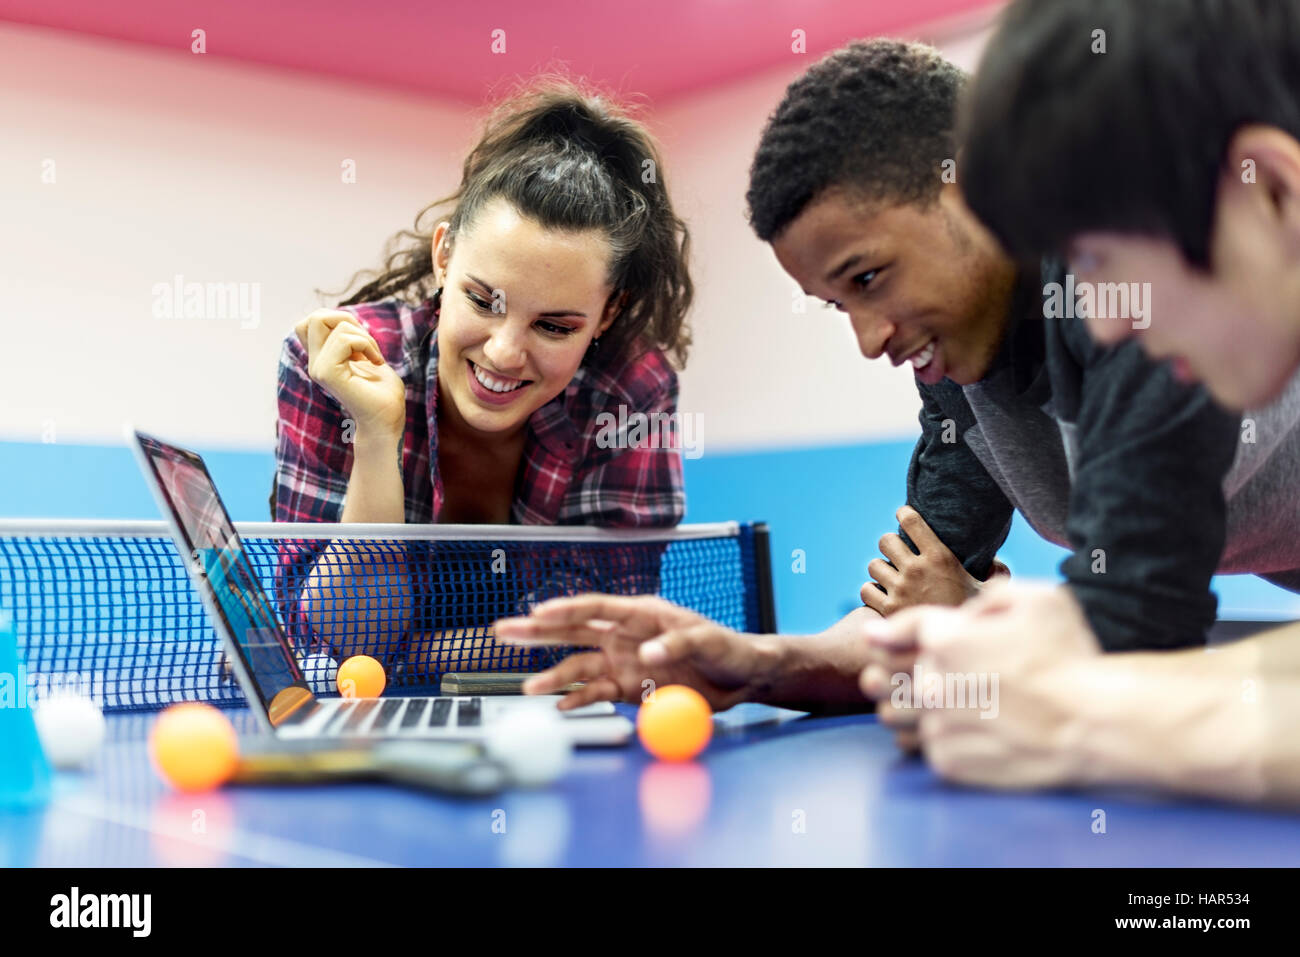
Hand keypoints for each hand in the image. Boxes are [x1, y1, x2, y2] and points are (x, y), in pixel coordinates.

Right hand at [294, 310, 405, 438]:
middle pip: (315, 317)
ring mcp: (319, 368)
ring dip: (363, 337)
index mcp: (322, 359)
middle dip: (346, 320)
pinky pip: (345, 340)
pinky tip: (375, 363)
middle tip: (365, 344)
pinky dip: (366, 345)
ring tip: (373, 358)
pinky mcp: (327, 373)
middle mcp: (315, 363)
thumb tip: (341, 318)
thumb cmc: (384, 393)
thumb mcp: (366, 356)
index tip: (358, 342)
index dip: (336, 320)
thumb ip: (350, 337)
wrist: (387, 421)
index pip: (310, 322)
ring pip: (334, 326)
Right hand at [493, 594, 776, 711]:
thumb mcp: (711, 641)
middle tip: (504, 631)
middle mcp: (625, 635)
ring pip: (579, 667)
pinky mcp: (630, 689)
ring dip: (554, 677)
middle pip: (574, 631)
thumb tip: (647, 654)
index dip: (565, 609)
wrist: (742, 678)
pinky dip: (579, 701)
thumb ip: (679, 643)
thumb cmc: (729, 648)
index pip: (597, 607)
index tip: (538, 614)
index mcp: (643, 613)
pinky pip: (597, 694)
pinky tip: (561, 707)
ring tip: (529, 689)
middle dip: (537, 632)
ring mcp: (624, 662)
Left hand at [860, 506, 1007, 616]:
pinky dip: (872, 591)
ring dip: (881, 569)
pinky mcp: (888, 609)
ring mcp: (900, 589)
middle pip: (885, 540)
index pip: (911, 521)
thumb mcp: (991, 592)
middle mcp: (917, 570)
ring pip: (873, 564)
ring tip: (890, 577)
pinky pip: (866, 590)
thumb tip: (997, 563)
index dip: (904, 514)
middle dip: (890, 545)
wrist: (960, 651)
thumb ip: (997, 574)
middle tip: (897, 553)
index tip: (903, 515)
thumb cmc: (976, 616)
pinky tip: (882, 595)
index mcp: (941, 558)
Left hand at [863, 581, 1101, 789]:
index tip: (873, 636)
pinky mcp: (947, 761)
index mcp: (946, 638)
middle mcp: (931, 682)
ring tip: (924, 708)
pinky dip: (937, 740)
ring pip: (897, 715)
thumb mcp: (1038, 600)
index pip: (902, 629)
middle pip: (889, 674)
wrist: (1093, 725)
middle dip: (889, 671)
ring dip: (904, 708)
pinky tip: (958, 735)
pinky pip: (924, 748)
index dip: (887, 632)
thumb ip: (991, 597)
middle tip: (885, 676)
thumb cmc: (1071, 658)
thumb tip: (966, 613)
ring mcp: (937, 724)